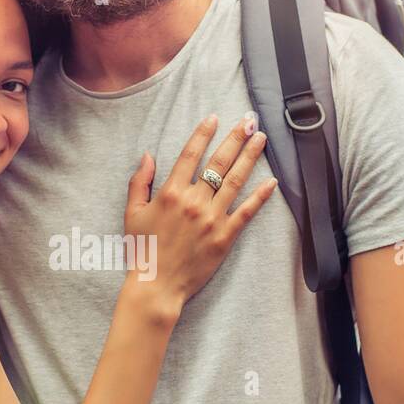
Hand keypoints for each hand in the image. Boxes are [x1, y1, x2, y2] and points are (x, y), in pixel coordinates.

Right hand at [123, 115, 275, 312]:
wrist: (156, 285)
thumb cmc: (142, 250)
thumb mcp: (132, 213)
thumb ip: (140, 182)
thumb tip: (148, 155)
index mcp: (171, 192)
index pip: (190, 154)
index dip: (203, 133)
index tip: (215, 117)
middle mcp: (194, 201)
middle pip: (219, 161)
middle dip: (235, 138)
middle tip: (249, 120)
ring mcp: (212, 218)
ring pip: (235, 181)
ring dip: (250, 157)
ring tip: (261, 139)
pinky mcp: (224, 237)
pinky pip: (246, 212)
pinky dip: (260, 196)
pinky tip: (271, 181)